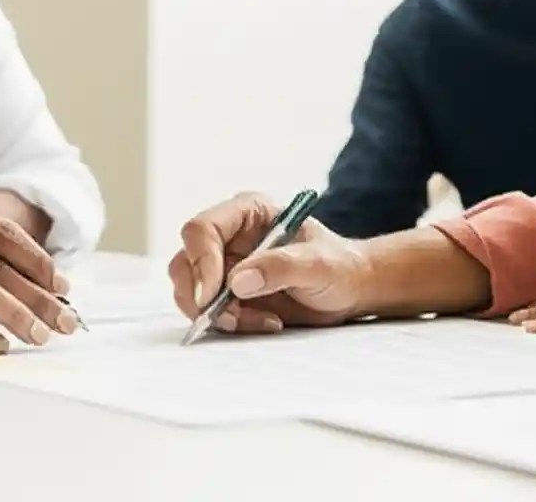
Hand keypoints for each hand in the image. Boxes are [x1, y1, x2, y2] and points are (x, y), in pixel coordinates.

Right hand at [168, 192, 371, 333]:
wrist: (350, 290)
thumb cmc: (340, 266)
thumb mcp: (319, 265)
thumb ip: (281, 267)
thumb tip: (237, 281)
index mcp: (248, 213)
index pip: (203, 228)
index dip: (201, 261)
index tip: (212, 294)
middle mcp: (229, 236)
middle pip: (186, 261)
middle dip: (200, 294)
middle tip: (227, 318)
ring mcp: (224, 265)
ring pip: (190, 289)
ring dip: (216, 313)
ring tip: (259, 320)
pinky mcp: (227, 293)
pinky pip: (209, 311)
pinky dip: (229, 323)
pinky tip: (264, 321)